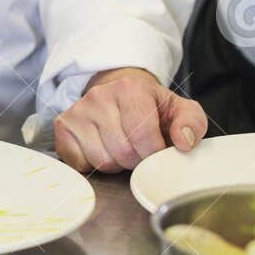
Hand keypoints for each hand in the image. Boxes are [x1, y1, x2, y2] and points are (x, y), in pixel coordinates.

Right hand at [53, 67, 207, 173]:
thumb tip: (184, 142)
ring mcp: (78, 111)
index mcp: (131, 89)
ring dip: (116, 164)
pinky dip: (93, 164)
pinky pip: (80, 164)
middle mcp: (100, 97)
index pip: (144, 136)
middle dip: (136, 160)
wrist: (119, 93)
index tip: (157, 151)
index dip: (154, 153)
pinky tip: (101, 149)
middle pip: (122, 152)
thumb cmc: (151, 107)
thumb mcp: (180, 109)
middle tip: (139, 150)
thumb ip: (192, 123)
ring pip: (101, 161)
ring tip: (121, 148)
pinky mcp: (63, 127)